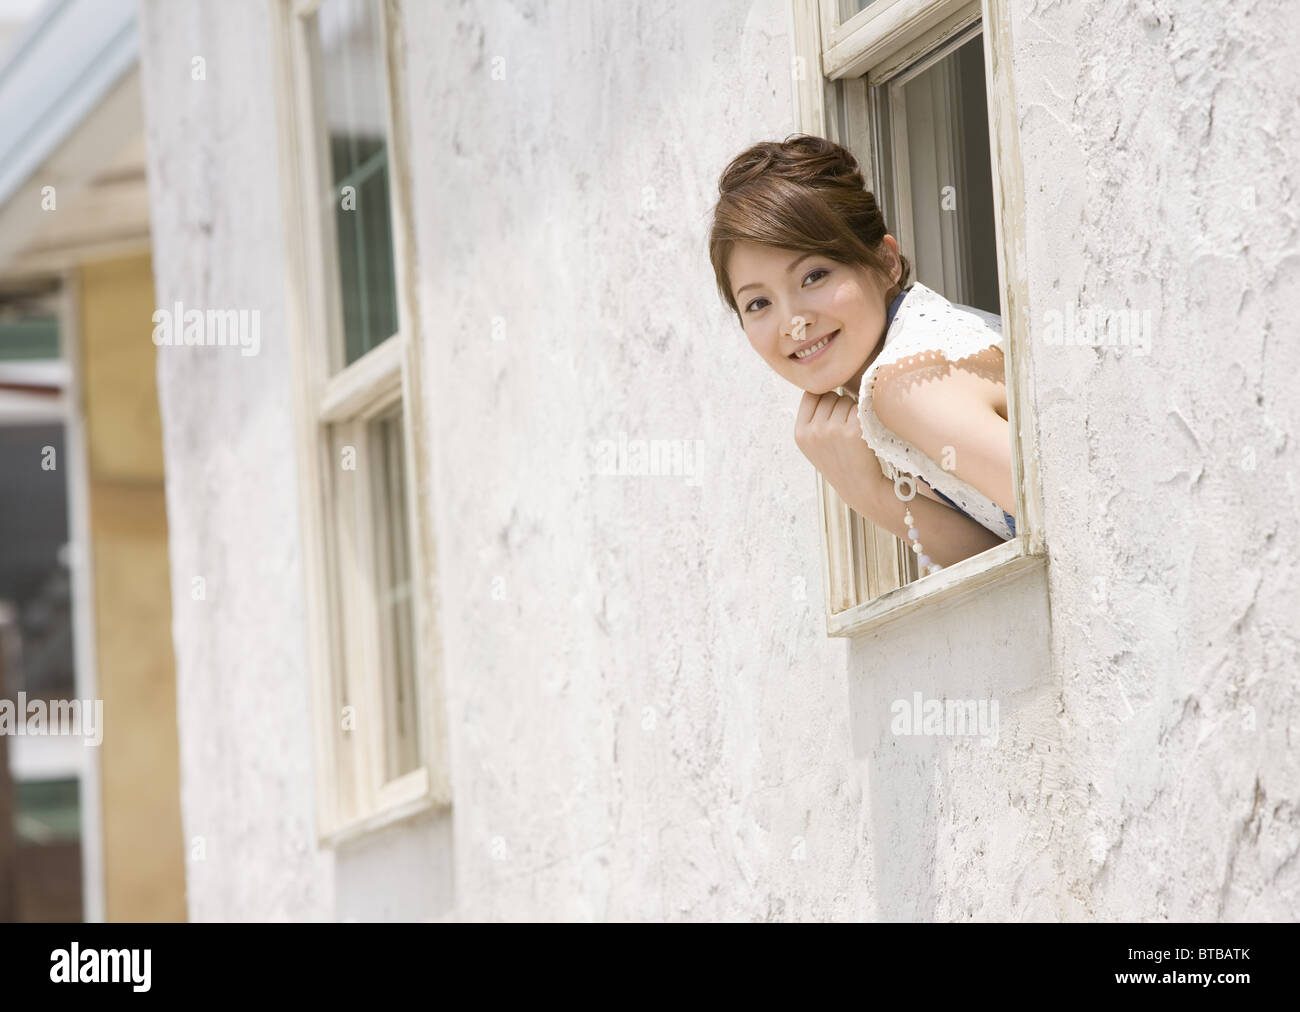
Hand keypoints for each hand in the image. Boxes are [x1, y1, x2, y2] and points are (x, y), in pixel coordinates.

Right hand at [793, 390, 886, 507]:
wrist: (860, 488)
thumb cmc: (840, 462)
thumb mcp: (814, 443)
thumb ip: (813, 417)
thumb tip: (824, 382)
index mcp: (800, 433)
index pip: (811, 394)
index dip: (824, 400)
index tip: (832, 415)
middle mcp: (814, 431)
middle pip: (829, 396)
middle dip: (839, 406)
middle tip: (845, 431)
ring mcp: (833, 430)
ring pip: (845, 400)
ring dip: (853, 411)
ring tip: (853, 435)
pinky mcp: (854, 430)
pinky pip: (860, 407)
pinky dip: (864, 416)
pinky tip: (864, 434)